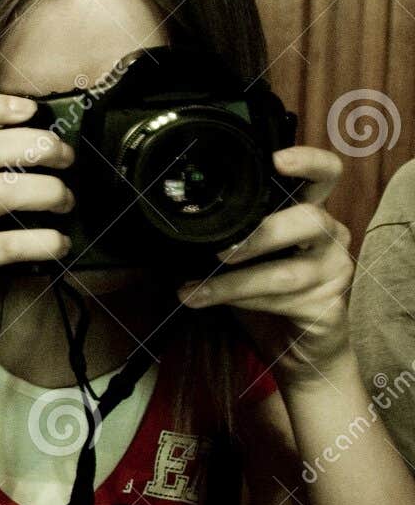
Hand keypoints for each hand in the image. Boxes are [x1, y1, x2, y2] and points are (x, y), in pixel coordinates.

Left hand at [176, 146, 353, 384]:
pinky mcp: (328, 308)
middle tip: (221, 251)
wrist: (297, 343)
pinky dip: (240, 302)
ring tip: (193, 288)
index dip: (308, 162)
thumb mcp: (247, 251)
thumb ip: (229, 231)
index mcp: (311, 210)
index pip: (325, 174)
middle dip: (262, 234)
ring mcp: (334, 272)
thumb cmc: (267, 287)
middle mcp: (330, 235)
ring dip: (234, 282)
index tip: (277, 161)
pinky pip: (285, 302)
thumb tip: (170, 224)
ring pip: (287, 272)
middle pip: (310, 220)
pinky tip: (209, 301)